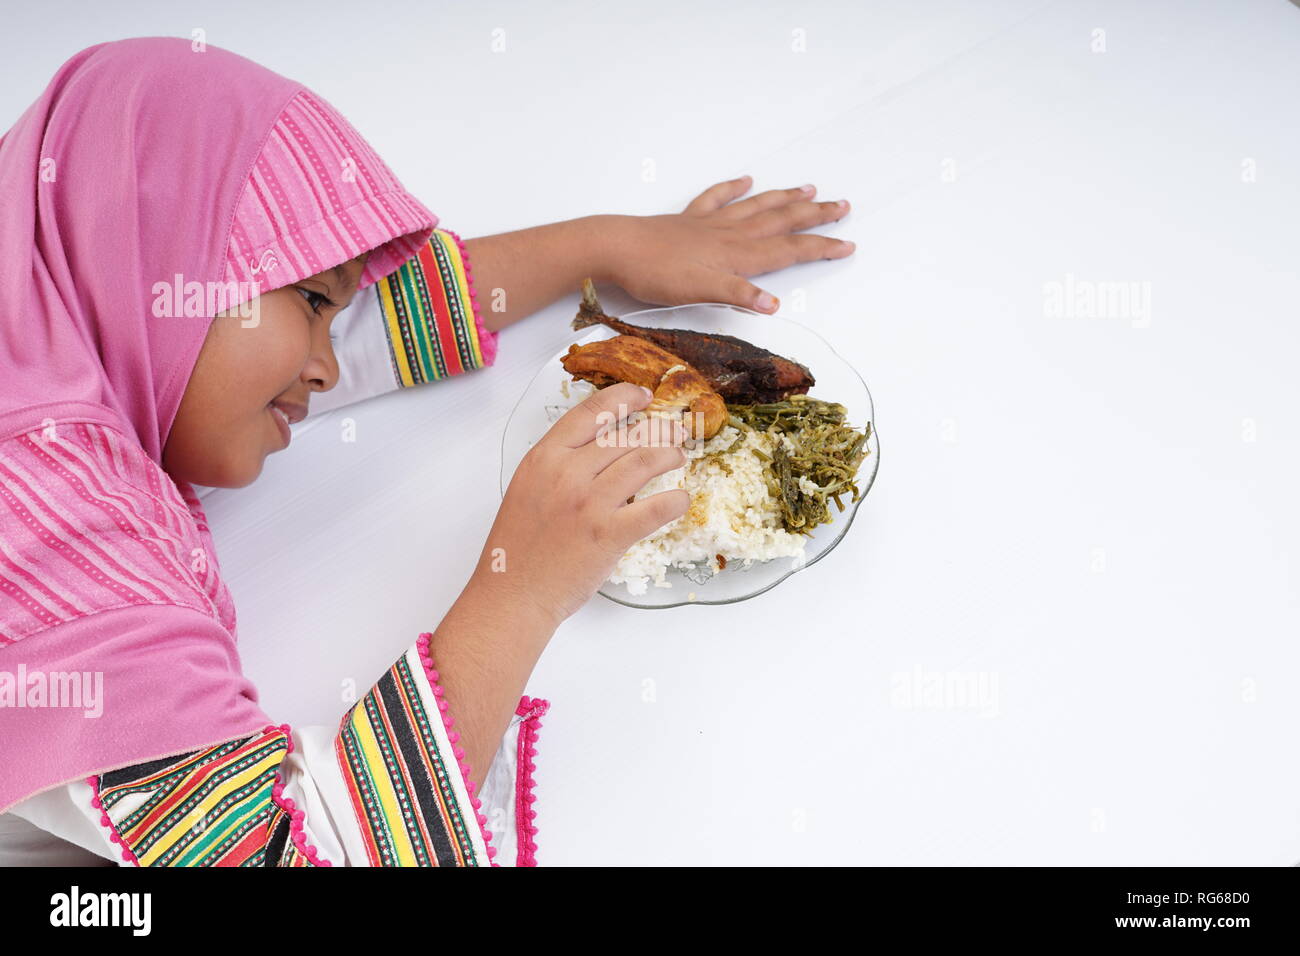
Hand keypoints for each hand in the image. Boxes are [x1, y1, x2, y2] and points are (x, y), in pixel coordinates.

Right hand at [473, 382, 689, 625]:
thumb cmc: (518, 548)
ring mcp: (589, 503)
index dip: (623, 398)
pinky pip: (656, 508)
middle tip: (675, 430)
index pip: (590, 413)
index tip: (644, 396)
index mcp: (544, 458)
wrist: (512, 594)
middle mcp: (567, 474)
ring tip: (678, 455)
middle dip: (658, 427)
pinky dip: (675, 500)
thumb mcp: (529, 490)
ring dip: (669, 454)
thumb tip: (604, 453)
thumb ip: (561, 467)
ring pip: (645, 461)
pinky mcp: (609, 534)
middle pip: (625, 435)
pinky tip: (681, 499)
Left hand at [600, 176, 853, 313]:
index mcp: (738, 254)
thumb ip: (738, 296)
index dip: (820, 247)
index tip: (848, 244)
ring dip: (785, 198)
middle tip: (844, 206)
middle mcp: (731, 234)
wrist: (618, 248)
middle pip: (781, 221)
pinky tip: (745, 179)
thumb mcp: (701, 292)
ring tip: (809, 188)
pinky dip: (734, 188)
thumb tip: (773, 303)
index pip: (789, 251)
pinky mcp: (689, 220)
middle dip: (814, 215)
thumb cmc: (658, 274)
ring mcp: (711, 224)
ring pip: (757, 206)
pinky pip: (718, 198)